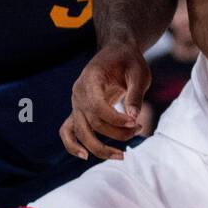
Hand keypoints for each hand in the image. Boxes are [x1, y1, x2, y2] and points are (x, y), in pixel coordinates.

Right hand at [60, 45, 150, 159]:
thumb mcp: (138, 72)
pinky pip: (67, 131)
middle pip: (91, 122)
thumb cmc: (129, 60)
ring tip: (122, 156)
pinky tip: (86, 156)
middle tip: (139, 129)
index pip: (97, 107)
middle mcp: (78, 93)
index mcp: (90, 78)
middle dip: (116, 133)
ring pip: (80, 132)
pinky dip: (72, 146)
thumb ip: (135, 94)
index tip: (136, 122)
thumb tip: (133, 118)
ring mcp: (76, 103)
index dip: (115, 119)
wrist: (117, 51)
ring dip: (99, 148)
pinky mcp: (78, 111)